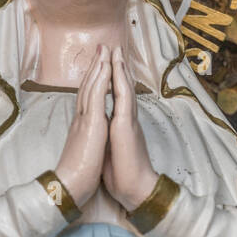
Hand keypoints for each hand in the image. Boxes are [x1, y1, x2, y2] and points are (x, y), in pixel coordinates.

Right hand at [55, 45, 110, 207]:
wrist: (70, 186)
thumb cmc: (77, 176)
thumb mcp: (84, 153)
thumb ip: (86, 141)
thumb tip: (90, 137)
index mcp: (82, 127)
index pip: (87, 98)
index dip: (93, 81)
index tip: (99, 66)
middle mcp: (81, 119)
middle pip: (87, 87)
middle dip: (95, 67)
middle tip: (100, 48)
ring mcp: (84, 119)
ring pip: (91, 86)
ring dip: (98, 66)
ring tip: (104, 49)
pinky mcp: (90, 123)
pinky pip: (95, 95)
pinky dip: (100, 79)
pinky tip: (105, 66)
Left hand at [103, 45, 157, 211]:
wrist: (135, 189)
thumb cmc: (122, 174)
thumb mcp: (110, 149)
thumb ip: (108, 136)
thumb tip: (102, 132)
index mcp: (120, 124)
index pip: (115, 96)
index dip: (111, 79)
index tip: (107, 63)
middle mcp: (126, 118)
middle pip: (121, 87)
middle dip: (116, 67)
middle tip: (113, 47)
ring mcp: (128, 120)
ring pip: (124, 88)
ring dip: (120, 68)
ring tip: (116, 50)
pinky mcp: (126, 125)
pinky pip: (124, 98)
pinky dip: (121, 81)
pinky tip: (118, 69)